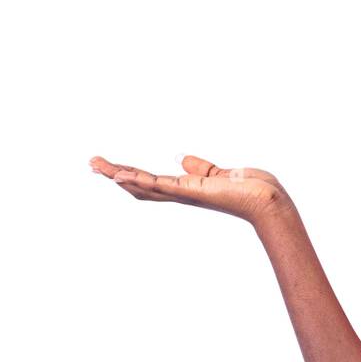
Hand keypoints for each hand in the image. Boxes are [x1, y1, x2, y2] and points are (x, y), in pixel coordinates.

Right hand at [88, 153, 295, 227]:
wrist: (268, 202)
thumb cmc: (253, 191)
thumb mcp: (223, 174)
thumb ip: (201, 168)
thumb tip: (180, 159)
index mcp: (188, 190)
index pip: (152, 182)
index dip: (130, 175)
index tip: (111, 166)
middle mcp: (182, 195)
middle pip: (140, 186)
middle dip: (115, 175)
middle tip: (92, 164)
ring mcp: (184, 194)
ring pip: (143, 186)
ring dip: (118, 175)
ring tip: (96, 165)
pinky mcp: (191, 192)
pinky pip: (159, 186)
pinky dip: (138, 180)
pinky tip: (119, 175)